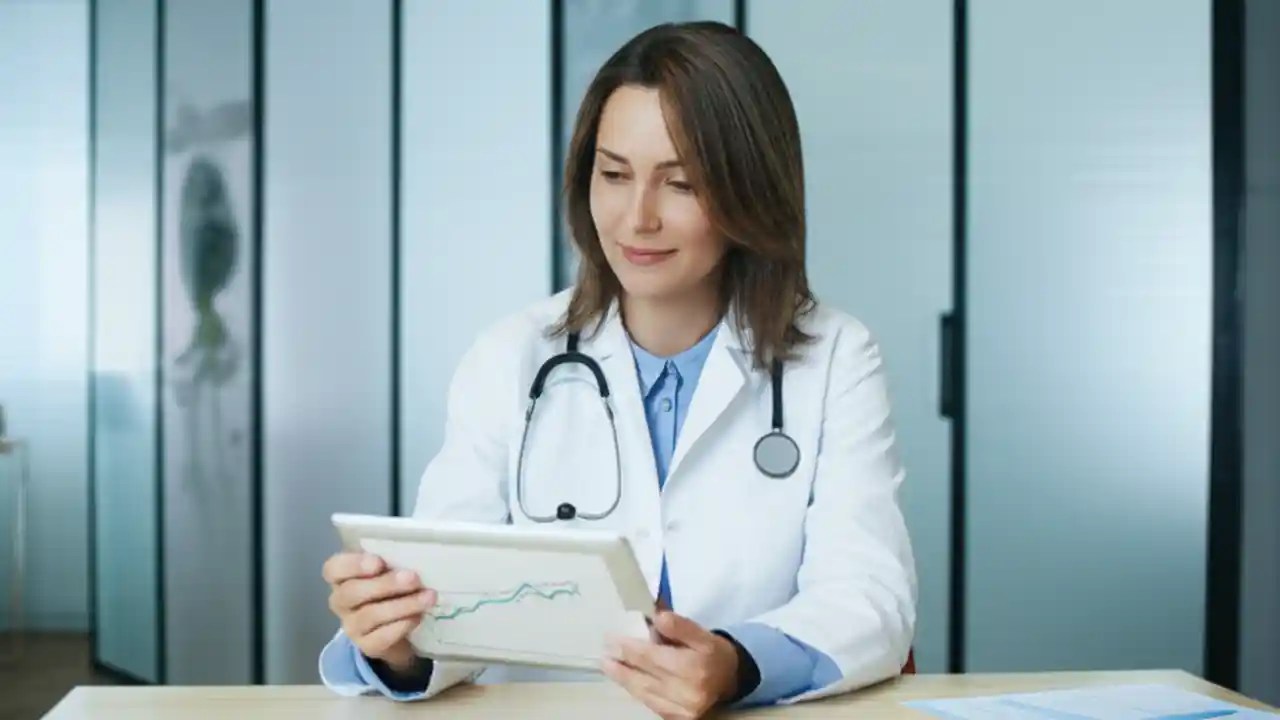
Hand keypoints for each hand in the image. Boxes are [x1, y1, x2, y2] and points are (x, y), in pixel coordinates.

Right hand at [322, 552, 435, 673]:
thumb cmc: (390, 588)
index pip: (333, 569)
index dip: (353, 565)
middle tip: (413, 578)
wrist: (397, 627)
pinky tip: (418, 616)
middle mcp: (341, 601)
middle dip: (385, 585)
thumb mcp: (388, 570)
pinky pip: (382, 637)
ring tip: (428, 597)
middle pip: (352, 592)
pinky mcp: (367, 646)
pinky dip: (402, 625)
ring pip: (370, 615)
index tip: (378, 562)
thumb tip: (415, 554)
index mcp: (341, 577)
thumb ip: (392, 562)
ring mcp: (351, 626)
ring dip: (403, 605)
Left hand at [601, 611, 740, 719]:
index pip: (653, 657)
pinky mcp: (678, 719)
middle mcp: (689, 692)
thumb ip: (680, 626)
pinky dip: (636, 691)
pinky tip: (626, 680)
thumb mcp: (702, 633)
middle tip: (605, 653)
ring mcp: (683, 710)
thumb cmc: (712, 652)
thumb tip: (657, 618)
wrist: (730, 679)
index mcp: (695, 666)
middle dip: (623, 663)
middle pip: (646, 675)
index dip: (629, 648)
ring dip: (624, 678)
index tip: (611, 639)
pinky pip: (651, 703)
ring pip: (645, 692)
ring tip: (608, 665)